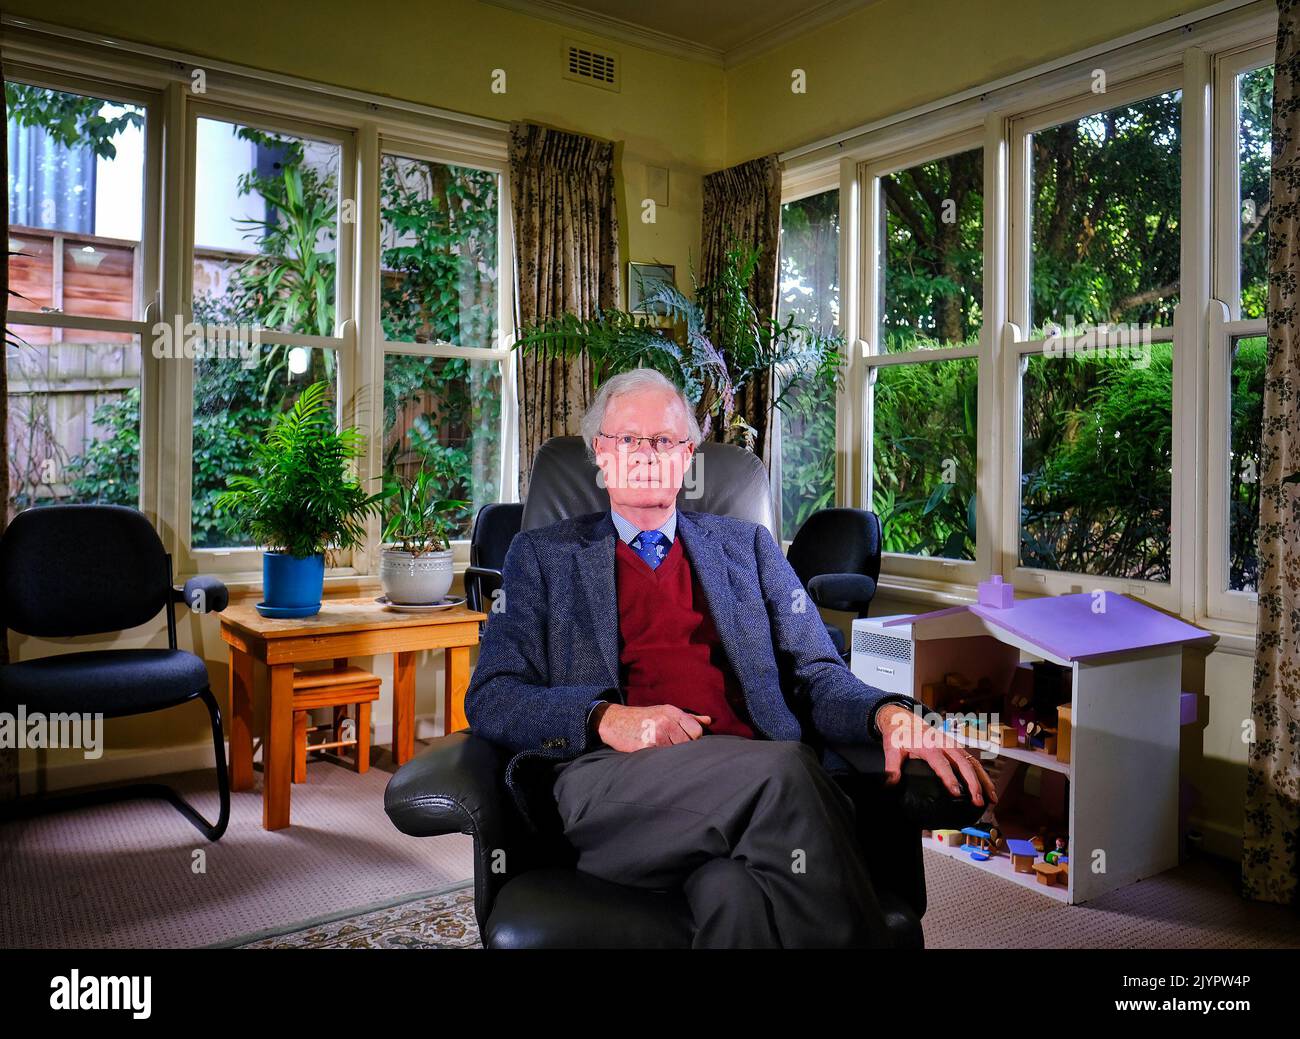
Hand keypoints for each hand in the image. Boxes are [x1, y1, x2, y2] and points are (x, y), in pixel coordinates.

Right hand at [596, 703, 711, 752]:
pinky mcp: (646, 746)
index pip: (697, 731)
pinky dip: (660, 761)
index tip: (683, 743)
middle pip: (688, 744)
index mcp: (672, 712)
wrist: (614, 721)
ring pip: (676, 753)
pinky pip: (662, 759)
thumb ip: (688, 718)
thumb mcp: (665, 712)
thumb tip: (709, 720)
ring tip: (661, 754)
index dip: (693, 741)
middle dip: (682, 750)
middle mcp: (666, 721)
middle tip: (671, 750)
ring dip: (671, 758)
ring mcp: (656, 733)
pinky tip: (653, 757)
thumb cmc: (643, 718)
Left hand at [874, 704, 997, 808]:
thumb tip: (890, 783)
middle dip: (973, 783)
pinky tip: (989, 789)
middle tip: (978, 801)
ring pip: (973, 763)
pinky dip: (983, 775)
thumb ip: (892, 766)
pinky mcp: (958, 748)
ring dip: (984, 780)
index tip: (957, 792)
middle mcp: (945, 745)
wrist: (905, 719)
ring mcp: (954, 745)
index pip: (941, 764)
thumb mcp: (891, 749)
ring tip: (991, 799)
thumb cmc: (900, 735)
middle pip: (963, 764)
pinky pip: (974, 761)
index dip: (950, 778)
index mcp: (929, 745)